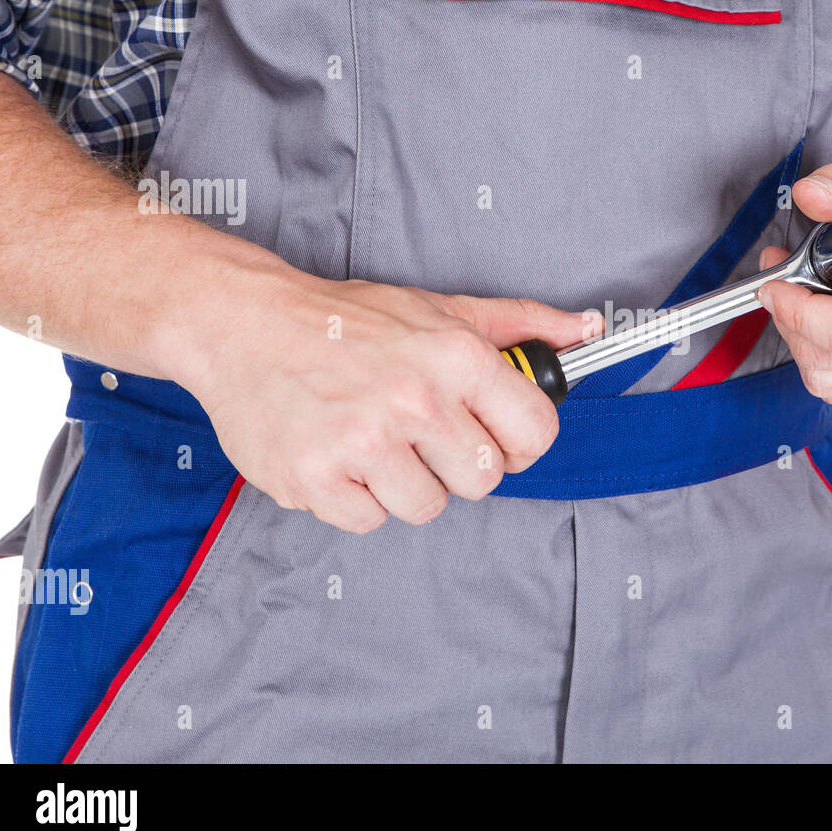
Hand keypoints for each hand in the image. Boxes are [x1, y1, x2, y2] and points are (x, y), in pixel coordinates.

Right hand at [183, 272, 599, 532]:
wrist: (242, 326)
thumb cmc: (347, 321)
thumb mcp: (440, 309)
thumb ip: (520, 324)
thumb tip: (588, 328)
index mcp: (455, 357)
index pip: (536, 435)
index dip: (519, 442)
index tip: (495, 436)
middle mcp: (415, 401)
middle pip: (485, 481)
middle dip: (458, 464)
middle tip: (420, 433)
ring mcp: (363, 444)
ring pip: (428, 508)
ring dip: (405, 484)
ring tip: (374, 440)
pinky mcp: (314, 479)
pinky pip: (368, 521)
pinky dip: (355, 498)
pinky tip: (338, 455)